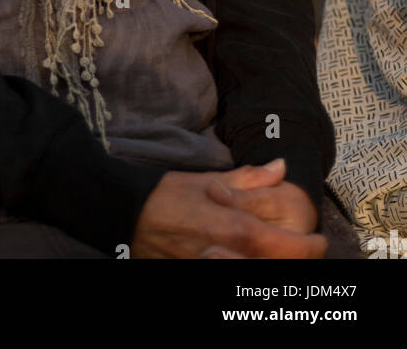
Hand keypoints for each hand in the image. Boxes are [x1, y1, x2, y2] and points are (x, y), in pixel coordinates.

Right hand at [130, 160, 326, 259]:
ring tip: (280, 255)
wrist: (128, 215)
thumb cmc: (168, 195)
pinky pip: (235, 278)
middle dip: (297, 260)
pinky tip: (254, 262)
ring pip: (260, 277)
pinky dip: (250, 271)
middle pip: (280, 269)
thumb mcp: (208, 180)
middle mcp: (231, 255)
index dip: (311, 246)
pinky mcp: (202, 277)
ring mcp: (215, 270)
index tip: (318, 240)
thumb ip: (249, 179)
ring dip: (275, 267)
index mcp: (237, 229)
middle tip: (304, 250)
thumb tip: (281, 167)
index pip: (289, 247)